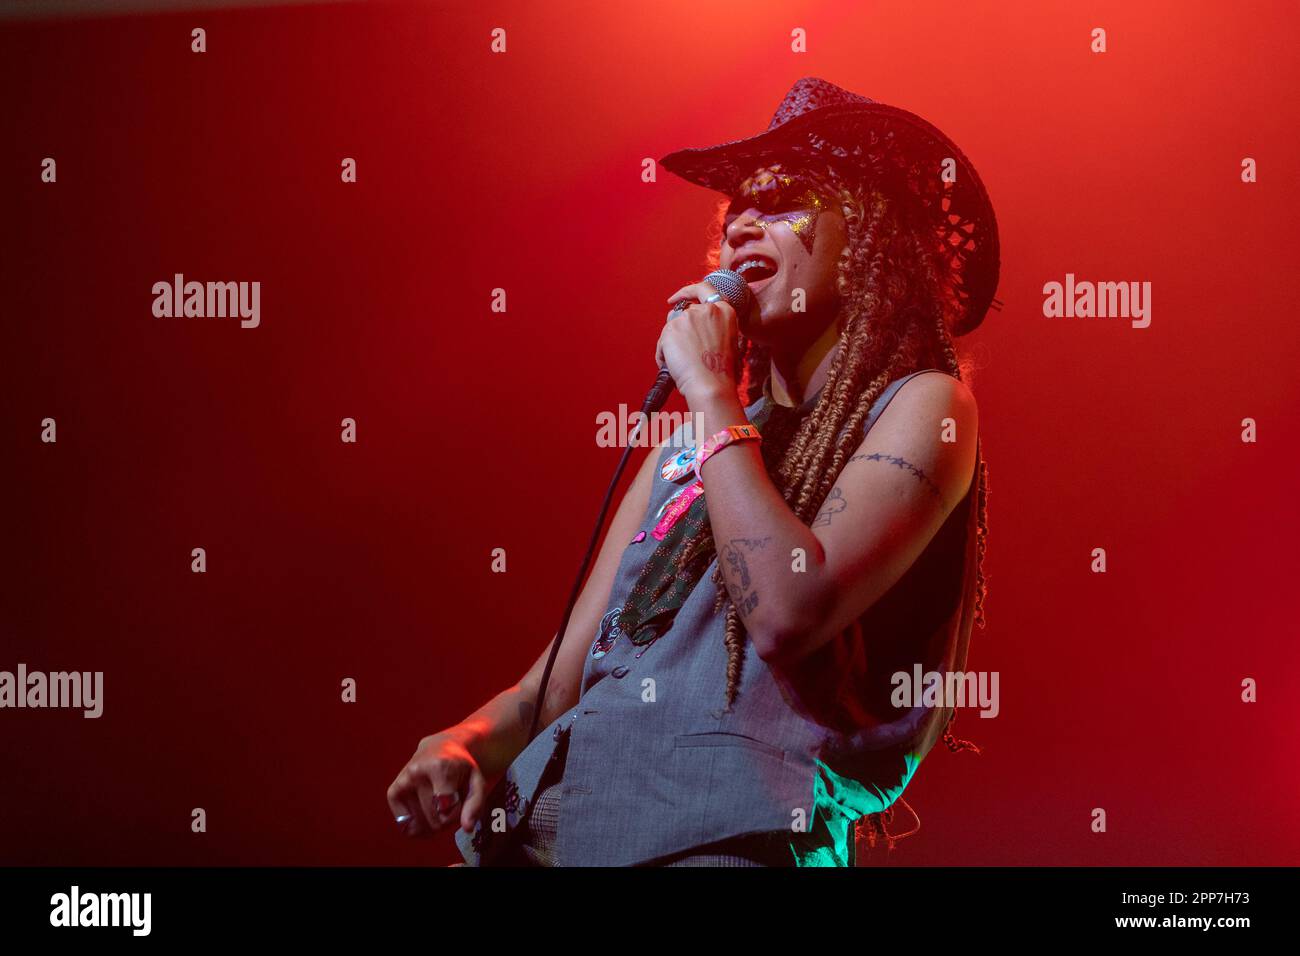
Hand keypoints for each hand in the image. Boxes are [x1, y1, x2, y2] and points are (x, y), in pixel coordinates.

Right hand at [386, 731, 487, 837]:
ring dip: (432, 824)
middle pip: (434, 818)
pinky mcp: (394, 790)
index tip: (459, 801)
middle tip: (451, 806)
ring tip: (439, 808)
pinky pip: (403, 821)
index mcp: (439, 767)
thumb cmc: (460, 766)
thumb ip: (475, 803)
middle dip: (446, 819)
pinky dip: (414, 826)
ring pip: (419, 824)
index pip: (447, 810)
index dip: (456, 813)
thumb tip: (467, 828)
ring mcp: (403, 781)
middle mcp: (417, 772)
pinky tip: (424, 817)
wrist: (441, 747)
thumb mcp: (476, 779)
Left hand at [657, 280, 741, 403]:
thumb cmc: (720, 372)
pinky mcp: (671, 329)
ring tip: (681, 363)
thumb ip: (712, 327)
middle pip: (683, 312)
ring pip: (671, 328)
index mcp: (724, 311)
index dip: (687, 292)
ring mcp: (688, 318)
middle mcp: (706, 310)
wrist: (710, 385)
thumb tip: (692, 327)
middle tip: (683, 350)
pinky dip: (664, 356)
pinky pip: (662, 342)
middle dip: (679, 329)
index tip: (676, 298)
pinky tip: (673, 366)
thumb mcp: (727, 341)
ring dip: (672, 344)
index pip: (704, 290)